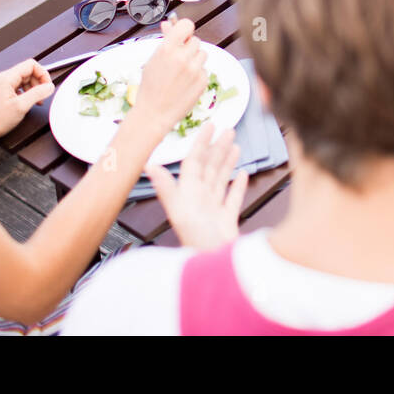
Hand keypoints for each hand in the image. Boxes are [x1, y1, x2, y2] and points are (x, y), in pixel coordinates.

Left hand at [0, 59, 54, 141]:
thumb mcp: (21, 106)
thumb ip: (37, 94)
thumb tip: (49, 86)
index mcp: (7, 78)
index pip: (31, 65)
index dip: (43, 74)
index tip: (47, 86)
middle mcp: (3, 78)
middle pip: (28, 72)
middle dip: (38, 83)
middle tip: (43, 95)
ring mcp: (1, 85)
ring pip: (23, 80)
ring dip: (33, 89)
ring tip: (36, 101)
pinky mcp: (0, 92)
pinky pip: (18, 87)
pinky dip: (26, 93)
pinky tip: (27, 103)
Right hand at [130, 18, 209, 132]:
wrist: (154, 113)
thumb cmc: (150, 87)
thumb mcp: (153, 60)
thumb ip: (165, 41)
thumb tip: (169, 24)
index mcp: (167, 49)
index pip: (186, 25)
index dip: (185, 30)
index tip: (182, 36)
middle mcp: (183, 57)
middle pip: (196, 41)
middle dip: (188, 48)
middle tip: (178, 60)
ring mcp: (195, 70)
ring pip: (202, 54)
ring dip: (195, 60)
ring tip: (182, 72)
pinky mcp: (203, 81)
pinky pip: (204, 69)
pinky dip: (198, 74)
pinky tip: (186, 83)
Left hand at [147, 124, 247, 250]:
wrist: (214, 268)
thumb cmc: (196, 241)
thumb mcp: (179, 211)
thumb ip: (166, 188)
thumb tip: (149, 165)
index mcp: (189, 193)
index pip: (195, 161)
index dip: (202, 142)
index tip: (211, 125)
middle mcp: (200, 199)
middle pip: (210, 167)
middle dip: (218, 148)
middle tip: (229, 130)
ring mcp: (213, 211)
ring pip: (221, 180)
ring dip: (227, 162)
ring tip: (236, 146)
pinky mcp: (226, 222)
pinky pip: (233, 199)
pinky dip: (238, 186)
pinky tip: (244, 174)